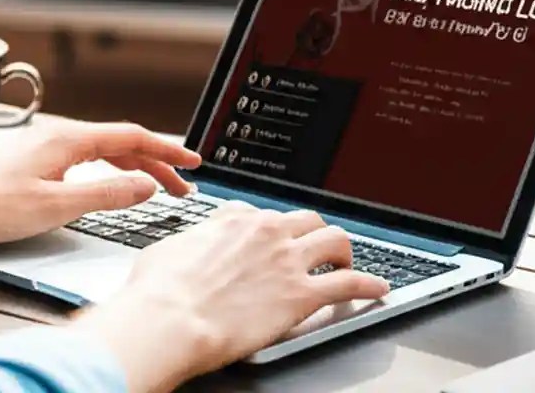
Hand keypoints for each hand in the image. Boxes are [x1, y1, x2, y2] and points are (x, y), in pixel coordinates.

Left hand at [0, 119, 201, 249]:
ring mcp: (46, 148)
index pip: (131, 137)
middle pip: (121, 143)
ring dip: (135, 168)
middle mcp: (58, 136)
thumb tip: (146, 185)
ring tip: (158, 188)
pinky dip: (112, 170)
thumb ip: (108, 193)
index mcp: (67, 139)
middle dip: (156, 163)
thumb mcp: (58, 206)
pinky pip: (87, 159)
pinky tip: (116, 184)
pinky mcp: (37, 162)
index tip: (192, 162)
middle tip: (182, 186)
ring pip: (104, 151)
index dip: (166, 151)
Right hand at [75, 203, 389, 392]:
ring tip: (346, 262)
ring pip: (335, 240)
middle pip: (307, 219)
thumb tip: (183, 250)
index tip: (272, 240)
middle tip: (315, 248)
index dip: (271, 229)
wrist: (169, 320)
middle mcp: (267, 233)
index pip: (263, 214)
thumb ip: (187, 244)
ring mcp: (288, 261)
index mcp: (234, 221)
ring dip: (344, 251)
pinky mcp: (303, 294)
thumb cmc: (157, 292)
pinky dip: (368, 285)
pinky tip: (377, 288)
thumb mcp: (166, 251)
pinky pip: (349, 283)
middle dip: (314, 233)